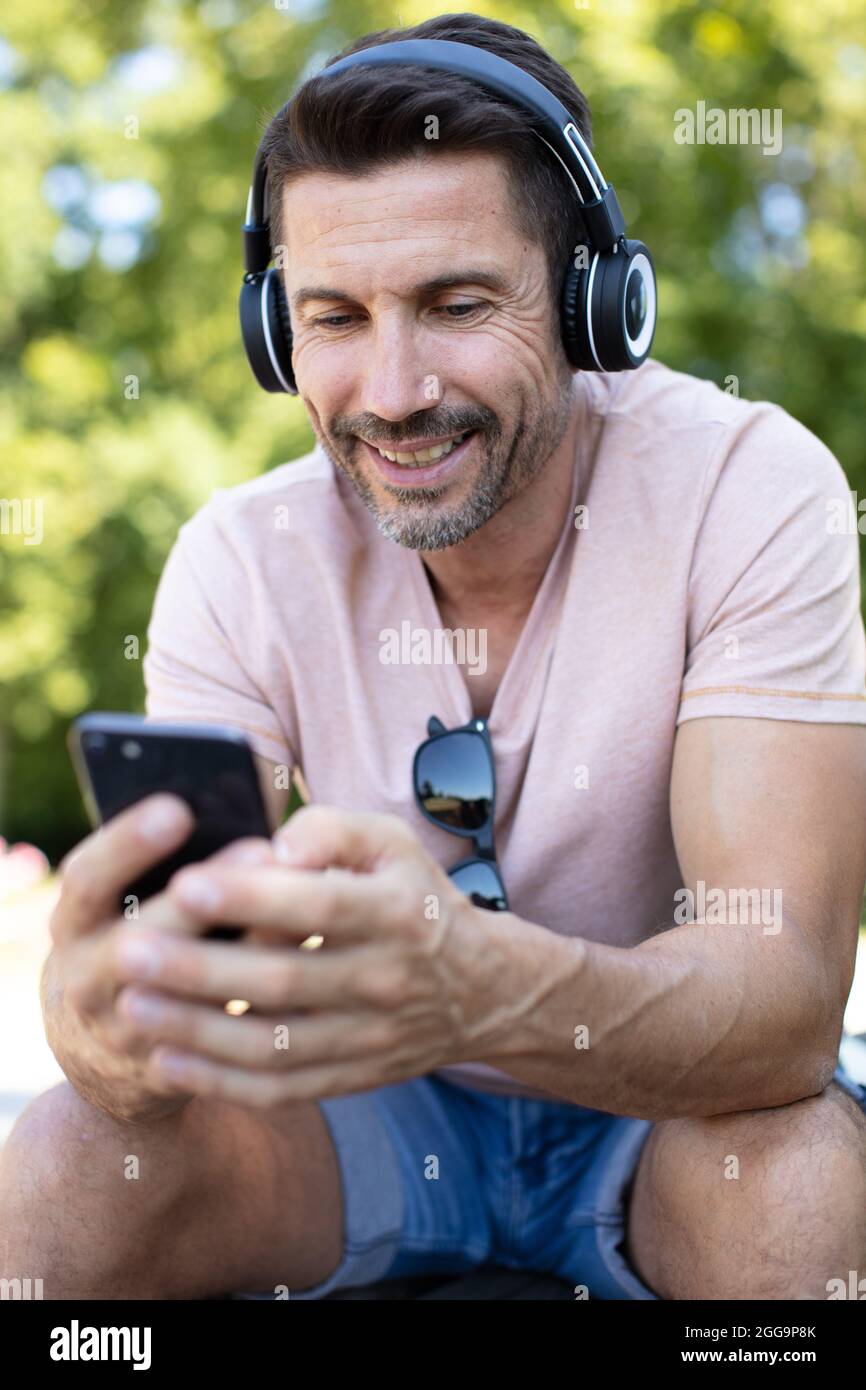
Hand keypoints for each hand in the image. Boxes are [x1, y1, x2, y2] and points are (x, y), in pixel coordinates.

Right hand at [46, 793, 275, 1121]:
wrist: (114, 1038)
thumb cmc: (144, 930)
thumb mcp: (129, 893)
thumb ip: (176, 855)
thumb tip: (244, 821)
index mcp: (78, 917)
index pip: (89, 877)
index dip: (128, 843)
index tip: (179, 808)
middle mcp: (88, 975)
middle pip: (139, 941)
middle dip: (202, 899)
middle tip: (261, 850)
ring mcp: (123, 1030)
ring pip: (181, 1000)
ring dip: (241, 958)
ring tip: (298, 918)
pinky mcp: (165, 1071)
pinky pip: (214, 1049)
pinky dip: (259, 1015)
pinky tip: (310, 983)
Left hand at [116, 806, 510, 1106]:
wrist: (481, 990)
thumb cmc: (413, 897)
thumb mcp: (393, 845)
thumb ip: (333, 829)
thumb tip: (276, 845)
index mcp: (394, 912)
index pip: (319, 905)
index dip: (253, 898)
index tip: (186, 886)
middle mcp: (384, 978)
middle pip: (284, 981)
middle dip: (201, 971)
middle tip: (129, 953)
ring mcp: (368, 1037)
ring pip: (275, 1045)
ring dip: (197, 1032)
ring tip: (132, 1007)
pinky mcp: (352, 1078)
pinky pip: (282, 1089)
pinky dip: (221, 1083)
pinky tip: (167, 1061)